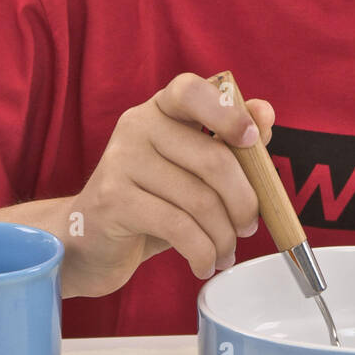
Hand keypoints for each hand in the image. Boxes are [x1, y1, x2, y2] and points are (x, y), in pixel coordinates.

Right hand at [62, 72, 273, 298]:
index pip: (191, 90)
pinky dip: (202, 252)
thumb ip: (230, 140)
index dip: (227, 113)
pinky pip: (177, 226)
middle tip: (249, 227)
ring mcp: (120, 160)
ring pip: (199, 200)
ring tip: (225, 253)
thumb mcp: (192, 170)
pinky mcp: (112, 200)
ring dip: (223, 236)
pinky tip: (204, 264)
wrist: (89, 242)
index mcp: (161, 109)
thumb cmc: (151, 201)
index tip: (251, 141)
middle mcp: (137, 125)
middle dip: (243, 202)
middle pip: (213, 159)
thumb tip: (265, 113)